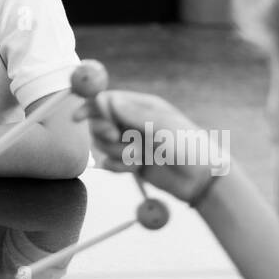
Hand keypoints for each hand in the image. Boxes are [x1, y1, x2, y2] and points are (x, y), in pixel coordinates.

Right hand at [84, 89, 223, 202]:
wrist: (201, 179)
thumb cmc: (189, 146)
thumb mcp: (162, 126)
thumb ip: (133, 114)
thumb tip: (108, 99)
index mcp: (142, 107)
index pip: (108, 101)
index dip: (91, 107)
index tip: (77, 116)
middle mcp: (134, 123)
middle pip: (100, 123)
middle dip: (105, 131)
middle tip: (117, 137)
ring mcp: (132, 143)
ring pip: (104, 145)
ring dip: (117, 152)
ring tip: (141, 156)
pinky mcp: (131, 163)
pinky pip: (111, 163)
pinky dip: (119, 166)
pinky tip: (137, 168)